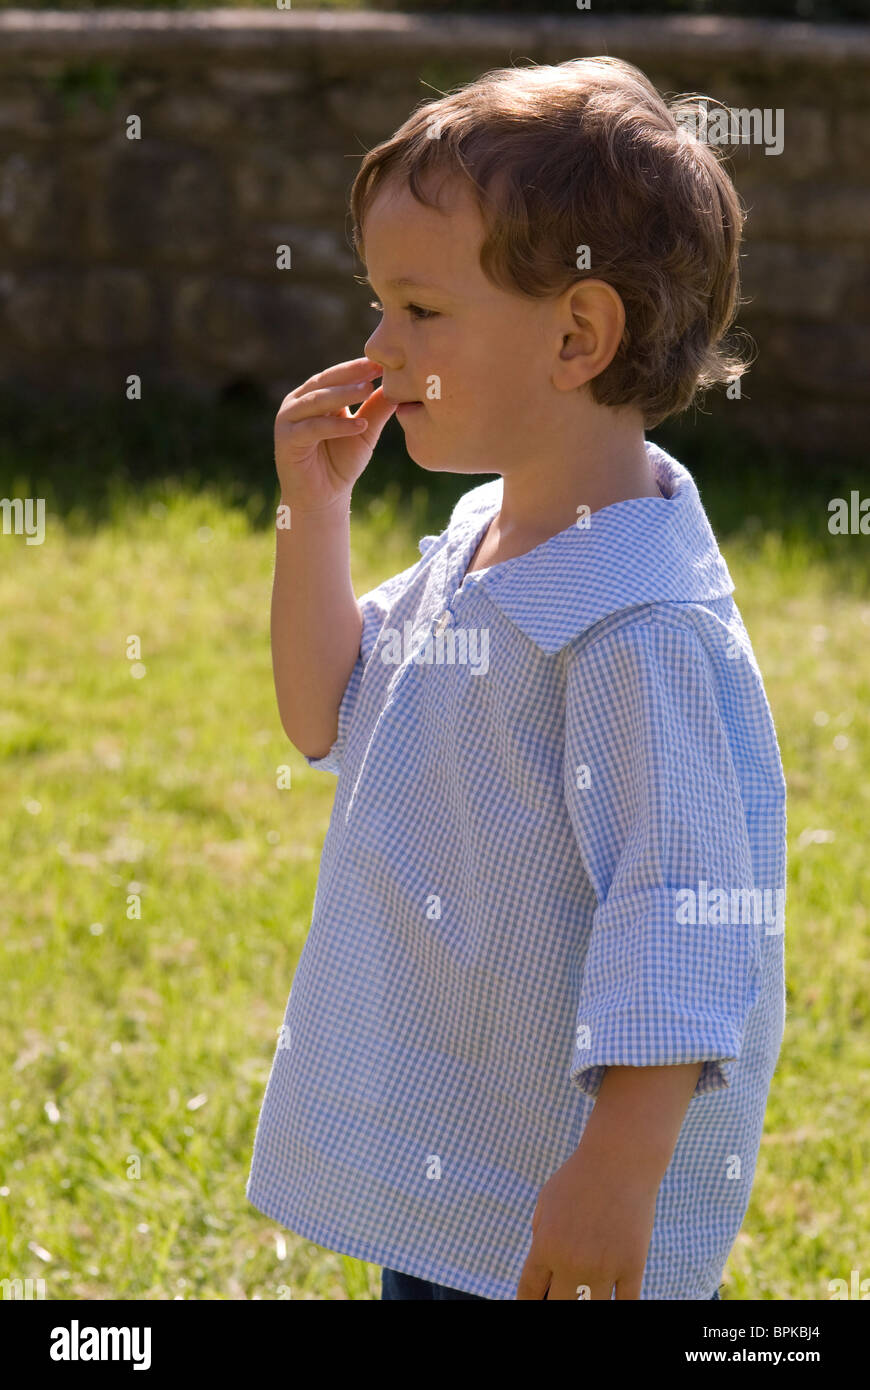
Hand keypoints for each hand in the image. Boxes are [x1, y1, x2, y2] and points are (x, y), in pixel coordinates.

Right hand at [273, 356, 396, 513]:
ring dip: (343, 394)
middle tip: (375, 369)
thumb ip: (376, 409)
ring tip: (368, 390)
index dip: (357, 368)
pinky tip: (359, 425)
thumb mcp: (364, 432)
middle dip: (351, 375)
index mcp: (314, 397)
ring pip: (317, 401)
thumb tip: (397, 386)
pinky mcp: (286, 439)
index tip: (382, 362)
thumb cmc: (341, 464)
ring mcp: (288, 420)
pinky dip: (336, 426)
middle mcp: (298, 403)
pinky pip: (313, 428)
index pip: (336, 375)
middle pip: (325, 382)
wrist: (323, 499)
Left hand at [515, 1142, 658, 1299]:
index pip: (529, 1292)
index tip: (535, 1303)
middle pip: (558, 1306)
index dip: (529, 1304)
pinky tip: (612, 1297)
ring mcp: (604, 1267)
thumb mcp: (547, 1201)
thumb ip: (540, 1236)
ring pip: (591, 1309)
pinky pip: (626, 1304)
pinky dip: (619, 1305)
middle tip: (562, 1293)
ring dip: (587, 1302)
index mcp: (546, 1245)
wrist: (620, 1159)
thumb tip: (542, 1270)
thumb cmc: (580, 1177)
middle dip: (557, 1301)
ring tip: (586, 1293)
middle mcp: (572, 1262)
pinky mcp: (632, 1266)